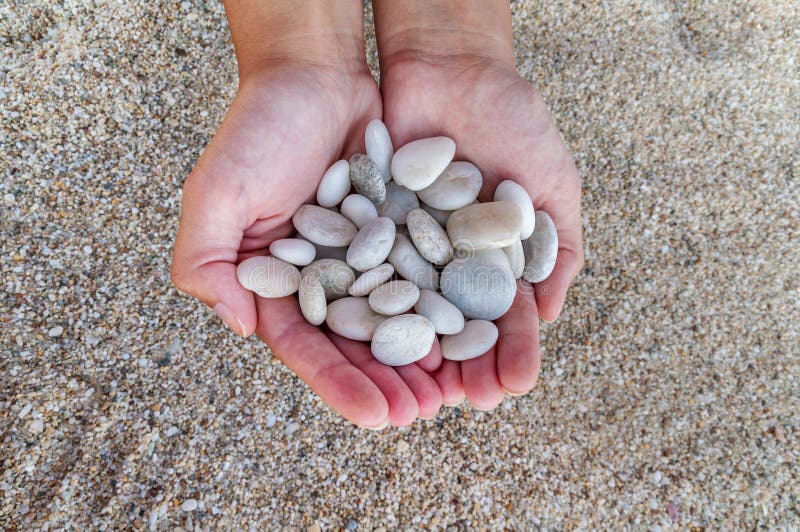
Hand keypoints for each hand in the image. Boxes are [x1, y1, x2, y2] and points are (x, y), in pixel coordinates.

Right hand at [172, 1, 442, 427]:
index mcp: (275, 282)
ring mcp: (365, 259)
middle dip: (388, 384)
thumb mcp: (215, 193)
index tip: (376, 417)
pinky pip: (424, 277)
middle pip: (357, 345)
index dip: (340, 384)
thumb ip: (206, 262)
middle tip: (422, 414)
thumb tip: (240, 325)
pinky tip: (467, 335)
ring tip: (451, 392)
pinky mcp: (400, 234)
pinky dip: (443, 307)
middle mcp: (322, 279)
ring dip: (421, 359)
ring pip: (396, 320)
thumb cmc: (258, 130)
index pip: (307, 347)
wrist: (316, 74)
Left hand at [377, 18, 583, 409]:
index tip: (512, 384)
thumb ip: (555, 247)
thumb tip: (549, 313)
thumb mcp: (550, 183)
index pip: (503, 321)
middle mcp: (446, 264)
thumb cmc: (512, 121)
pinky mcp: (364, 229)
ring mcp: (403, 249)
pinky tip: (364, 341)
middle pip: (451, 329)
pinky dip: (361, 306)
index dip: (509, 354)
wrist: (450, 67)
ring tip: (411, 391)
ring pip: (403, 314)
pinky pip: (361, 273)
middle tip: (459, 403)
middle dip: (457, 369)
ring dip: (408, 356)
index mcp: (492, 263)